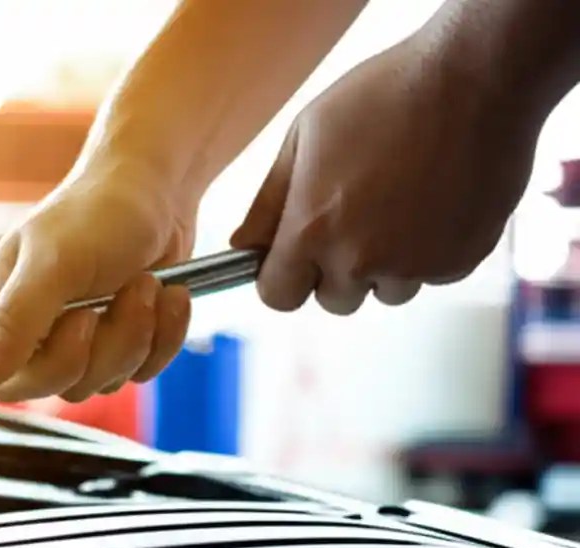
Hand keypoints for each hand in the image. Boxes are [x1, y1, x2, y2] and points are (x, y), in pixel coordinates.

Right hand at [0, 162, 195, 402]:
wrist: (157, 193)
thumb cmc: (96, 213)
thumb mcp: (52, 263)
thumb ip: (13, 321)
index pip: (7, 382)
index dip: (52, 364)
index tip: (81, 318)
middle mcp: (32, 337)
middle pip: (64, 386)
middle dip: (109, 341)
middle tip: (128, 288)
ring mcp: (78, 345)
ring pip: (107, 381)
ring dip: (140, 330)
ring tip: (146, 281)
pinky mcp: (119, 347)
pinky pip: (142, 371)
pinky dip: (165, 334)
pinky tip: (168, 295)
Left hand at [231, 34, 540, 313]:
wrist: (475, 77)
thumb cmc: (382, 96)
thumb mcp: (304, 138)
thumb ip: (268, 203)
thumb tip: (243, 246)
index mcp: (312, 230)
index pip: (279, 296)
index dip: (283, 277)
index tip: (294, 256)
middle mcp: (361, 258)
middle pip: (335, 300)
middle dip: (336, 270)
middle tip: (354, 217)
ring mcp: (415, 264)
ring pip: (388, 291)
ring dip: (387, 264)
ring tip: (400, 203)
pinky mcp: (461, 260)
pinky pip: (432, 275)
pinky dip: (430, 251)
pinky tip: (435, 200)